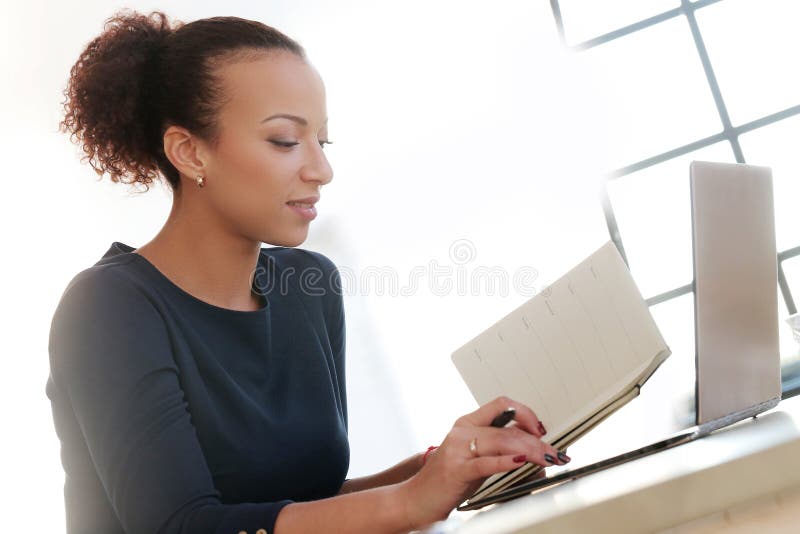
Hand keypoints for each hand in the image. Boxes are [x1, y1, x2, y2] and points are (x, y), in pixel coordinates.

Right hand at [398, 396, 568, 529]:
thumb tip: (533, 454)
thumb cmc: (446, 481)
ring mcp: (458, 449)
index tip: (541, 429)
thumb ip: (498, 451)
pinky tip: (521, 462)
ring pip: (503, 441)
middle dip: (537, 440)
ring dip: (531, 451)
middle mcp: (463, 431)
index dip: (526, 413)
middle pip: (508, 428)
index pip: (502, 405)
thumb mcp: (474, 459)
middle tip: (555, 452)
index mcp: (467, 424)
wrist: (415, 498)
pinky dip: (507, 461)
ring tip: (546, 459)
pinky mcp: (457, 470)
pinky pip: (487, 462)